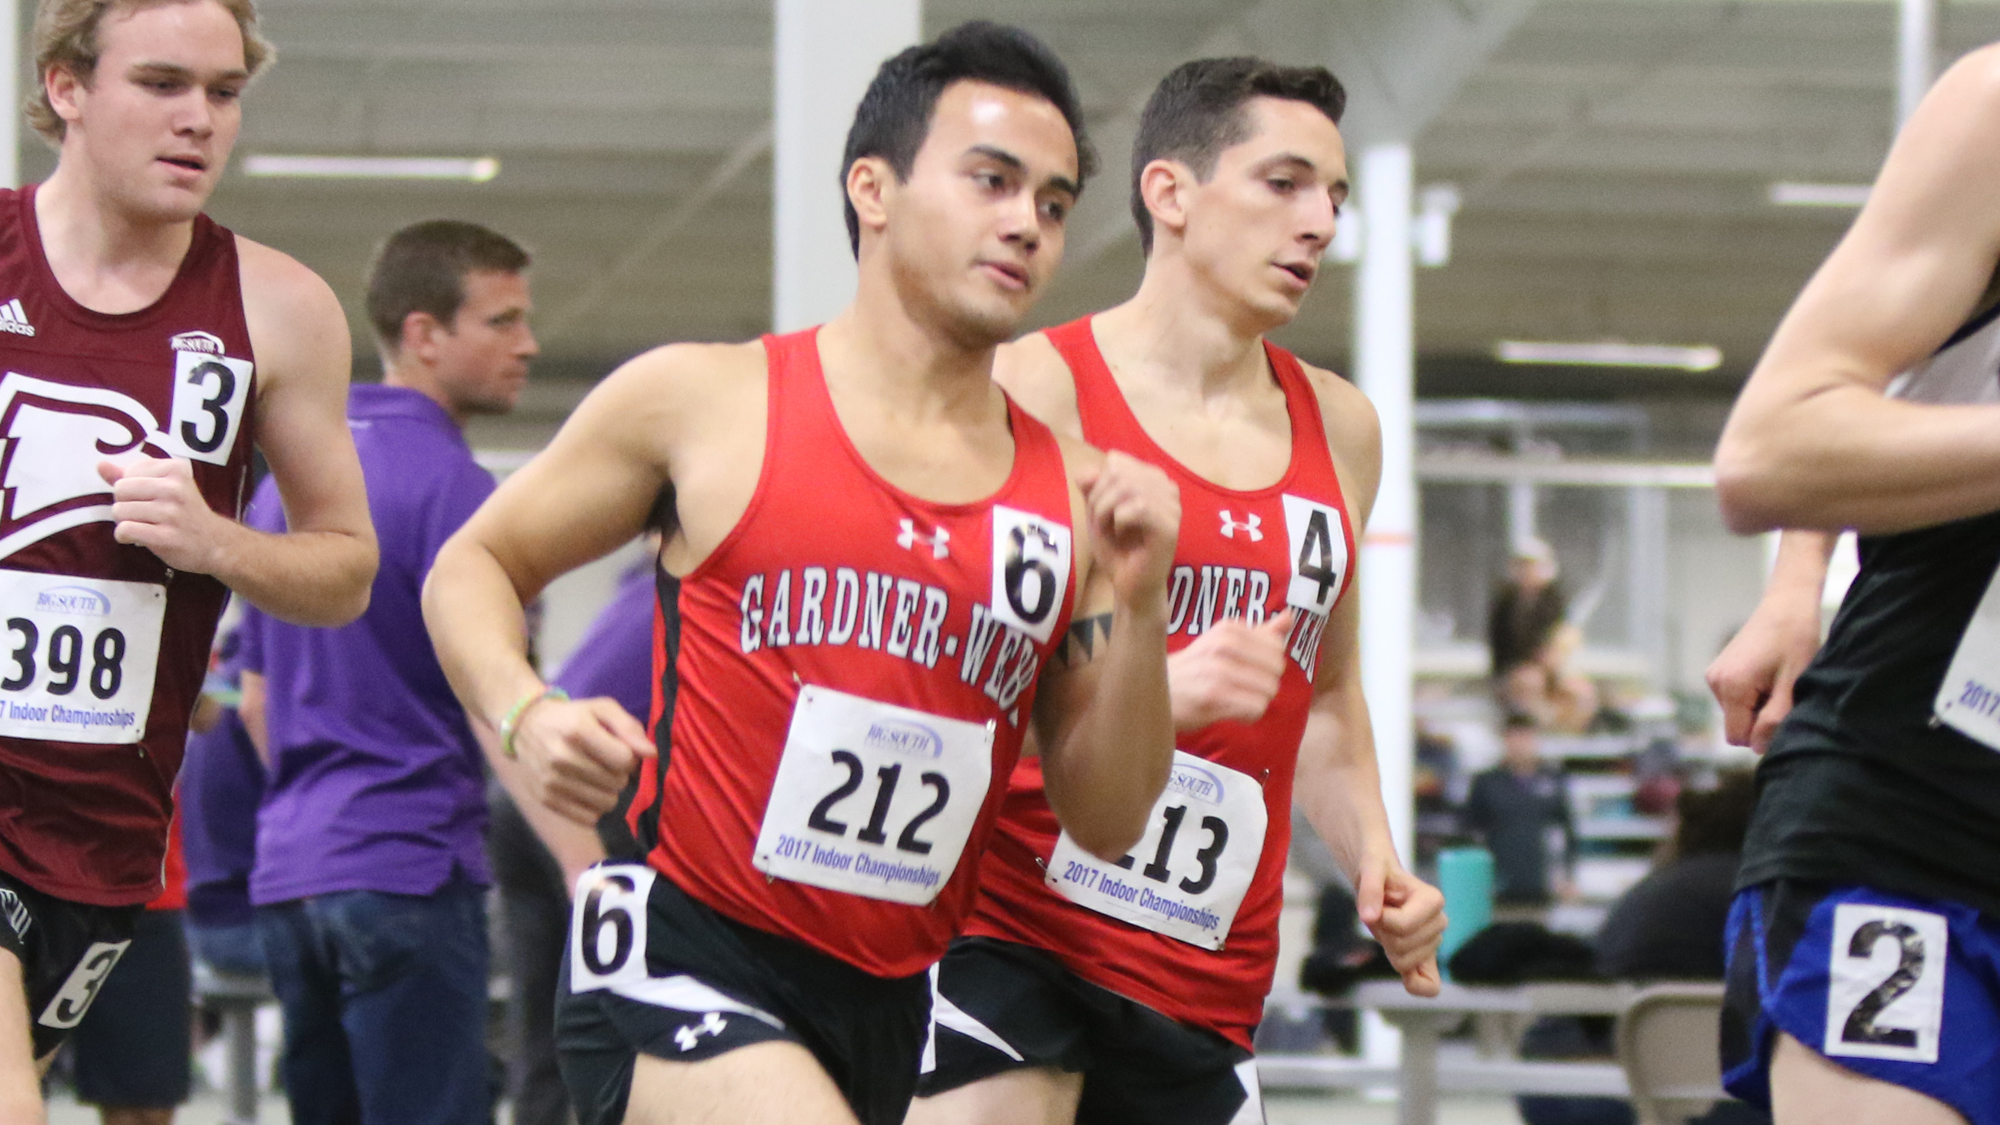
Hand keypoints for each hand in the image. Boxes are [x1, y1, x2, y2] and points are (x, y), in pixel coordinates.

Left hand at [99, 456, 231, 571]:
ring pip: (119, 511)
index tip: (149, 498)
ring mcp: (172, 513)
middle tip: (142, 514)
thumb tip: (101, 466)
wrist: (215, 543)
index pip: (128, 472)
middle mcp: (175, 488)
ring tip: (142, 526)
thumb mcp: (166, 487)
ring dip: (124, 521)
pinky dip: (124, 536)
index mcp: (176, 469)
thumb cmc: (185, 512)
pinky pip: (125, 530)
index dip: (132, 487)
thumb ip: (132, 475)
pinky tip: (136, 539)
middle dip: (124, 504)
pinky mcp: (166, 536)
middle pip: (120, 490)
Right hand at [511, 695, 654, 825]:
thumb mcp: (601, 708)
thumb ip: (629, 726)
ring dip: (608, 792)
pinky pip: (589, 818)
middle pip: (618, 783)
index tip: (619, 750)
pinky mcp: (546, 799)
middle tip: (605, 763)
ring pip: (607, 803)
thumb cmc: (571, 716)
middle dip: (619, 774)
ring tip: (596, 776)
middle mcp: (562, 757)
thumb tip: (651, 753)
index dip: (629, 756)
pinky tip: (586, 791)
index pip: (624, 760)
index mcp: (577, 730)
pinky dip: (593, 807)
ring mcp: (552, 781)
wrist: (524, 727)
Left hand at [1078, 451, 1178, 608]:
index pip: (1116, 461)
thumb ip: (1091, 487)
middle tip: (1102, 523)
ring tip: (1110, 530)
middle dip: (1099, 499)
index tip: (1101, 511)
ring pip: (1126, 487)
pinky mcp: (1170, 526)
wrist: (1129, 585)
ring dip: (1106, 511)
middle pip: (1119, 473)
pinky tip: (1122, 534)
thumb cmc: (1117, 549)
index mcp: (1152, 478)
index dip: (1098, 484)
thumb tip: (1084, 472)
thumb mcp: (1097, 512)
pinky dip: (1119, 520)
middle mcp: (1167, 486)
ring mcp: (1172, 505)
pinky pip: (1138, 507)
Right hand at [1168, 611, 1291, 728]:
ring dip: (1255, 701)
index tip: (1244, 669)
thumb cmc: (1192, 670)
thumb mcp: (1223, 642)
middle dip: (1264, 684)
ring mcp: (1219, 669)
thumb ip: (1260, 632)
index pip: (1277, 647)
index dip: (1266, 664)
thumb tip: (1291, 615)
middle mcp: (1224, 644)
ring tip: (1232, 700)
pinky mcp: (1214, 695)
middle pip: (1276, 669)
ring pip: (1269, 690)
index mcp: (1228, 628)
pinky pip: (1256, 707)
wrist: (1151, 693)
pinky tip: (1229, 712)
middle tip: (1239, 688)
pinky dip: (1247, 715)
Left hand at [1355, 853, 1446, 996]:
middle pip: (1401, 946)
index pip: (1402, 927)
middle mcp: (1439, 921)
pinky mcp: (1426, 956)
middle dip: (1381, 932)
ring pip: (1404, 963)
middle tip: (1379, 913)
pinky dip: (1417, 986)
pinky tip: (1407, 978)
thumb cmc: (1378, 869)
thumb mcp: (1369, 868)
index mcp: (1433, 900)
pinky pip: (1429, 984)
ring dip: (1386, 946)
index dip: (1381, 920)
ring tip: (1386, 924)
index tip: (1376, 905)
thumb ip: (1370, 889)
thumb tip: (1369, 917)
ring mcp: (1434, 941)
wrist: (1380, 876)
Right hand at [1706, 588, 1821, 751]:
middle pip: (1736, 725)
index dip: (1763, 733)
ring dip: (1757, 705)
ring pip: (1736, 712)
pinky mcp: (1719, 669)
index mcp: (1731, 687)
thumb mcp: (1792, 685)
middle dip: (1760, 718)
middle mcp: (1715, 682)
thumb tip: (1759, 747)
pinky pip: (1734, 698)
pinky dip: (1751, 694)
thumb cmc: (1796, 642)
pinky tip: (1767, 674)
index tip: (1783, 711)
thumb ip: (1775, 720)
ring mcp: (1714, 674)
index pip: (1738, 737)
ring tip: (1777, 679)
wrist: (1786, 606)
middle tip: (1783, 692)